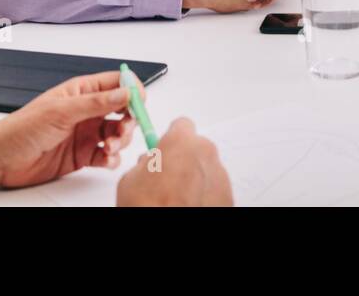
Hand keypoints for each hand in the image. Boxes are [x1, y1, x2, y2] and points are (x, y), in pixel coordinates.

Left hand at [0, 72, 135, 187]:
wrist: (1, 159)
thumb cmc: (22, 128)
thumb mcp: (61, 111)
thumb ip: (96, 103)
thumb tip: (125, 93)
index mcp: (81, 91)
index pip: (116, 84)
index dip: (132, 90)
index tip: (140, 102)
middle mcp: (86, 111)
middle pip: (123, 110)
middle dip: (129, 120)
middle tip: (123, 130)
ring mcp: (86, 133)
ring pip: (117, 133)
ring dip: (120, 140)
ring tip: (109, 147)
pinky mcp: (83, 155)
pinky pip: (107, 155)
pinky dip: (112, 158)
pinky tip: (106, 159)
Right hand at [116, 117, 232, 205]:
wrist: (169, 232)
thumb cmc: (149, 206)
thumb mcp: (130, 179)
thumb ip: (145, 163)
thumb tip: (147, 165)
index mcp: (181, 141)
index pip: (181, 125)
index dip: (170, 138)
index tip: (164, 147)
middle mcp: (205, 152)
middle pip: (196, 146)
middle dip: (183, 158)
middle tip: (167, 178)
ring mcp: (220, 174)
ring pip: (206, 168)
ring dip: (195, 177)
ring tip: (177, 197)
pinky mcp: (228, 195)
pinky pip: (214, 188)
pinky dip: (205, 194)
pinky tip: (189, 205)